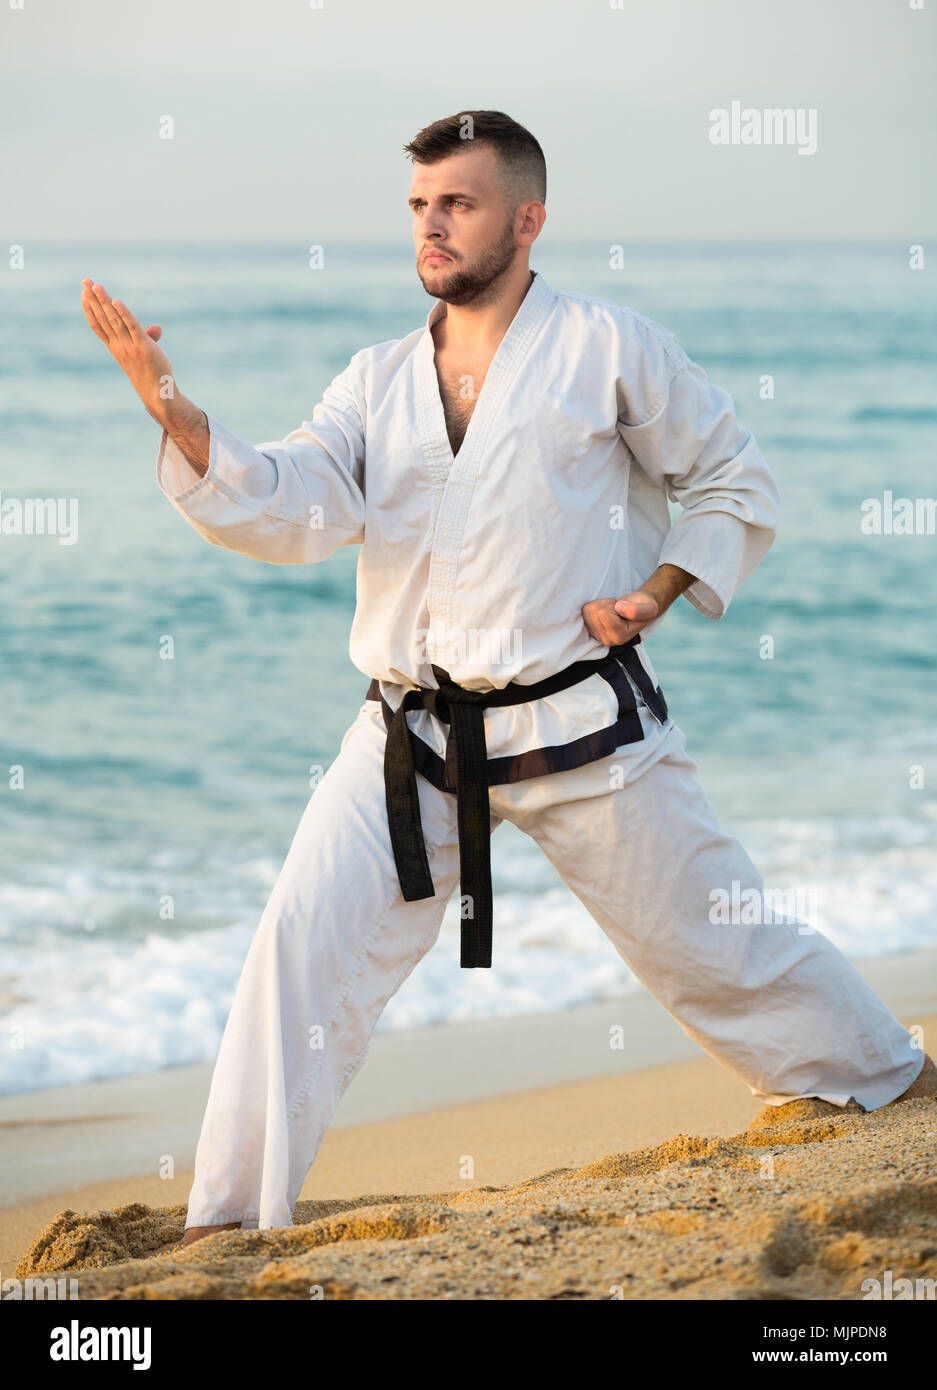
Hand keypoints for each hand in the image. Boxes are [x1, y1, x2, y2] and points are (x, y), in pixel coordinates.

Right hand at [80, 279, 177, 421]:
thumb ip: (148, 337)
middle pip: (103, 318)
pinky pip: (132, 327)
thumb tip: (157, 328)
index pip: (98, 325)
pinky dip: (124, 314)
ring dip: (104, 302)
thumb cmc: (151, 374)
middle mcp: (119, 346)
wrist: (158, 395)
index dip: (90, 309)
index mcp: (115, 348)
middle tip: (85, 281)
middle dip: (93, 299)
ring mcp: (129, 346)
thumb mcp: (145, 354)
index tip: (84, 294)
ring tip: (96, 286)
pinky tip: (116, 301)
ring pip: (114, 320)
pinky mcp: (143, 347)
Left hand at [581, 590, 660, 645]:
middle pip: (595, 611)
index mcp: (619, 637)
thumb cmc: (645, 608)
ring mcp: (597, 635)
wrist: (640, 608)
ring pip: (589, 609)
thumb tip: (618, 608)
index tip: (624, 608)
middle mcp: (607, 640)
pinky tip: (608, 612)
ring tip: (615, 610)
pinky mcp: (590, 629)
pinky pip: (585, 610)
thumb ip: (636, 610)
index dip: (613, 605)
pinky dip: (596, 606)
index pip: (603, 613)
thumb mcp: (649, 608)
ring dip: (603, 605)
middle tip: (620, 609)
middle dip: (608, 604)